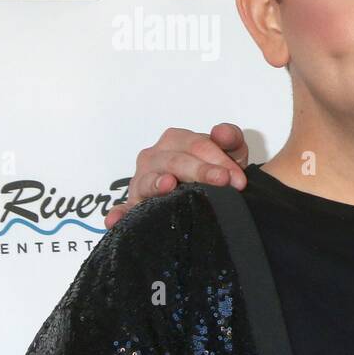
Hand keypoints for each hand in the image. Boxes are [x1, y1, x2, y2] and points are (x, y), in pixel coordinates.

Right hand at [104, 122, 248, 228]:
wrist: (213, 190)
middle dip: (201, 171)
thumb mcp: (231, 152)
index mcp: (176, 140)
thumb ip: (231, 138)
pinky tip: (114, 221)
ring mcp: (142, 180)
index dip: (219, 160)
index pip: (197, 144)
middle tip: (224, 182)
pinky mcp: (135, 205)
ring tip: (169, 185)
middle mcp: (155, 156)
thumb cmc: (218, 168)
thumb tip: (222, 133)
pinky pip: (124, 209)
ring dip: (158, 183)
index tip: (238, 179)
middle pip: (175, 161)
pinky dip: (119, 214)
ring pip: (149, 180)